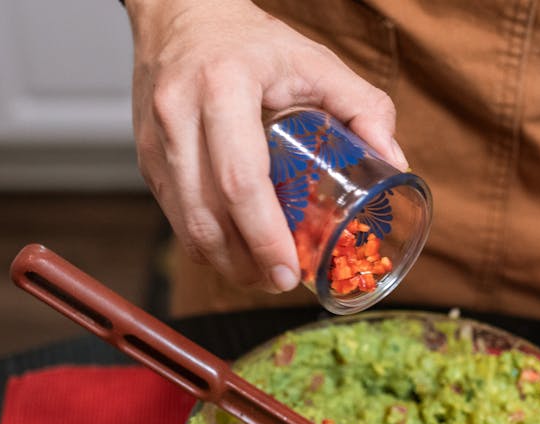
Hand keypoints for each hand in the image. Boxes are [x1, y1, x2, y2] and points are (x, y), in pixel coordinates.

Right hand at [124, 0, 406, 292]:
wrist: (181, 14)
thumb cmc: (250, 42)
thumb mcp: (316, 61)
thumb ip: (364, 107)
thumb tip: (394, 164)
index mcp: (223, 87)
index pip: (240, 179)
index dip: (264, 235)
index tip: (289, 267)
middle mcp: (179, 114)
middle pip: (208, 215)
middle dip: (246, 263)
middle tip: (282, 281)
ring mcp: (154, 140)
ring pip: (185, 225)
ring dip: (224, 262)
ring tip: (261, 274)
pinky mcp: (145, 158)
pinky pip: (175, 217)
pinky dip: (207, 243)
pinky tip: (236, 250)